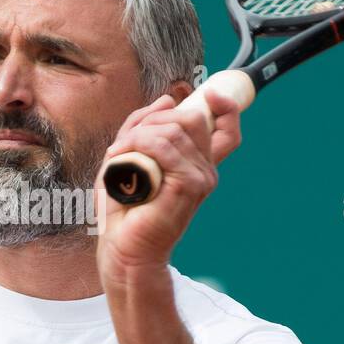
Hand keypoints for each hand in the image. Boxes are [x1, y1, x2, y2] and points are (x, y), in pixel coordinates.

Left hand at [95, 88, 242, 286]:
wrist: (124, 248)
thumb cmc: (125, 209)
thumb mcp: (129, 156)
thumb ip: (144, 126)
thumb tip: (167, 101)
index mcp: (197, 164)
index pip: (226, 129)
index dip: (224, 106)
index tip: (208, 94)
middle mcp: (205, 170)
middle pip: (193, 117)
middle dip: (154, 119)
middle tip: (127, 142)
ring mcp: (201, 178)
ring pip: (174, 129)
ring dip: (137, 135)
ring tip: (118, 155)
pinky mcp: (189, 185)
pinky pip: (164, 146)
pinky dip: (136, 145)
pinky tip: (121, 159)